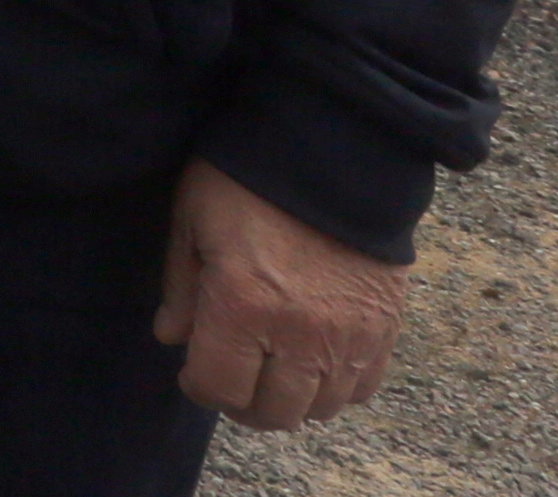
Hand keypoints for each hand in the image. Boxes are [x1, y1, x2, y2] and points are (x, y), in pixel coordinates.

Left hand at [153, 159, 403, 431]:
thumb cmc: (251, 176)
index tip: (195, 370)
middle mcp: (299, 334)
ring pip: (321, 408)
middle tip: (235, 377)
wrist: (335, 145)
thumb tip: (172, 338)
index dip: (200, 386)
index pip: (218, 388)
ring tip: (275, 370)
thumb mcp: (194, 217)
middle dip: (244, 401)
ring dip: (293, 399)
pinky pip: (363, 386)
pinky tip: (318, 359)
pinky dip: (338, 386)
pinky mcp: (386, 326)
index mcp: (243, 306)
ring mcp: (349, 335)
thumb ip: (181, 286)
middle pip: (273, 412)